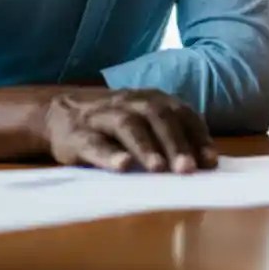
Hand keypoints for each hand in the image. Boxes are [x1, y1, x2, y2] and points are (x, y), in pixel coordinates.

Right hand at [40, 89, 216, 172]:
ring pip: (128, 125)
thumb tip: (208, 164)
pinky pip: (94, 142)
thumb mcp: (145, 123)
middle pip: (157, 116)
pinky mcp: (77, 135)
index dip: (197, 136)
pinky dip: (109, 155)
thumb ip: (173, 138)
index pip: (180, 113)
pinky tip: (122, 167)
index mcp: (152, 100)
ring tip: (158, 169)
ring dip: (145, 147)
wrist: (58, 113)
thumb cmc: (114, 125)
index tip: (210, 162)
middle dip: (175, 143)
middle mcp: (130, 102)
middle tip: (187, 170)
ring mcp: (103, 116)